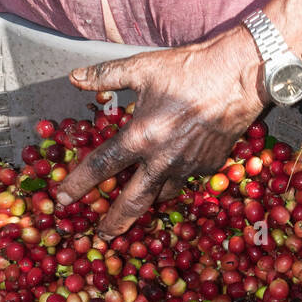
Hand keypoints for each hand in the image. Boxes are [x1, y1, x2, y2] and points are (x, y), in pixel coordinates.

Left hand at [57, 27, 266, 236]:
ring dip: (148, 199)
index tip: (63, 198)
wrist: (239, 74)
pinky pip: (186, 179)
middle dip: (114, 222)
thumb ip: (105, 76)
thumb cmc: (189, 68)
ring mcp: (188, 166)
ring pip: (162, 194)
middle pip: (132, 201)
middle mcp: (162, 159)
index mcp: (140, 136)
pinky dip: (175, 178)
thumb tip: (74, 78)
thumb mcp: (142, 67)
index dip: (78, 184)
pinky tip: (172, 169)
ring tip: (138, 201)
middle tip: (102, 234)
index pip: (101, 167)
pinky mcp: (210, 166)